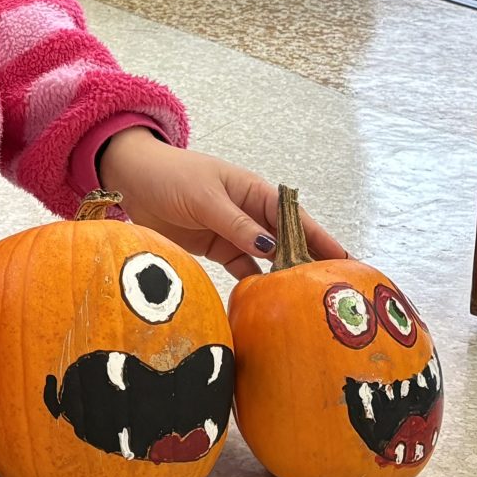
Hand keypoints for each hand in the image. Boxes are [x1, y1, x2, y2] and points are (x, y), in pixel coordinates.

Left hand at [97, 128, 345, 280]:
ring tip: (307, 300)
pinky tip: (268, 300)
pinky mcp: (216, 247)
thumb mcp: (205, 197)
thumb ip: (236, 224)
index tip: (346, 260)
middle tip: (334, 289)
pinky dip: (255, 282)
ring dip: (284, 276)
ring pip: (268, 258)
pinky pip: (243, 268)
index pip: (294, 217)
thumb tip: (271, 248)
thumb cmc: (170, 176)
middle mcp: (249, 213)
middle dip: (309, 261)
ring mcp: (234, 231)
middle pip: (287, 240)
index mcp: (253, 192)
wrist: (130, 179)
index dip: (320, 238)